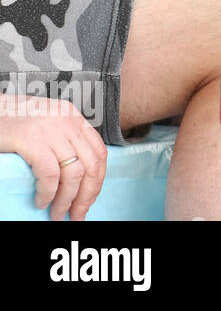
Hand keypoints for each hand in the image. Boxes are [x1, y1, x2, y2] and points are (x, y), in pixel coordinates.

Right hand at [0, 94, 107, 220]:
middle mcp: (66, 120)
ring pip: (74, 172)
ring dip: (67, 199)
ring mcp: (50, 129)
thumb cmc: (11, 123)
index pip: (99, 152)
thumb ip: (62, 140)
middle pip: (92, 164)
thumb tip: (77, 176)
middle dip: (87, 195)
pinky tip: (41, 201)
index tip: (89, 200)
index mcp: (73, 117)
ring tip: (58, 214)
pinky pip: (50, 173)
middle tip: (78, 214)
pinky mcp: (31, 139)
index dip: (98, 180)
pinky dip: (48, 193)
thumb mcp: (45, 125)